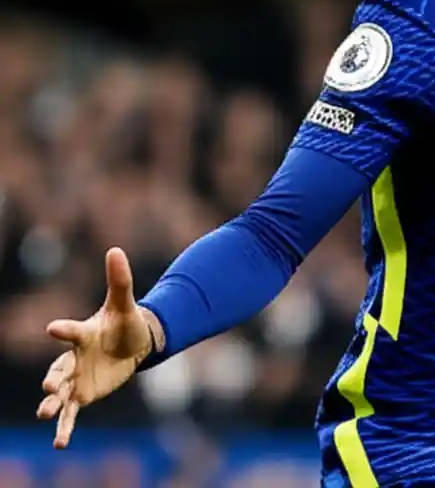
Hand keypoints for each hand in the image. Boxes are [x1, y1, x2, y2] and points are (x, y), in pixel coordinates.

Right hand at [37, 247, 157, 447]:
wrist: (131, 342)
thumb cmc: (124, 321)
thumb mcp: (124, 302)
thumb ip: (120, 279)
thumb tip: (115, 249)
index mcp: (82, 335)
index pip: (71, 331)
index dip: (64, 329)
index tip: (53, 328)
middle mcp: (73, 359)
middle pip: (59, 370)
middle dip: (52, 379)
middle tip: (48, 387)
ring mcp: (76, 379)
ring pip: (60, 394)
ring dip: (52, 404)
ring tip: (45, 413)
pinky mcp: (83, 395)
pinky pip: (72, 413)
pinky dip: (65, 427)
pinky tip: (59, 443)